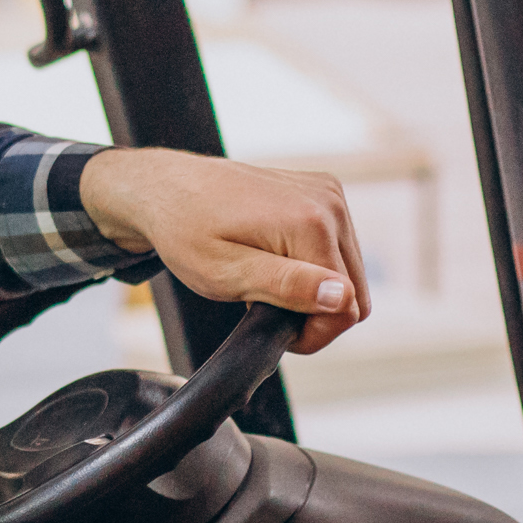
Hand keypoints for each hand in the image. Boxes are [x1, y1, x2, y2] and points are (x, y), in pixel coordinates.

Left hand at [78, 147, 368, 354]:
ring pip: (349, 273)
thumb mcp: (227, 273)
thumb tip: (342, 297)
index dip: (312, 333)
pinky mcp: (324, 191)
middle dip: (315, 312)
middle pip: (355, 291)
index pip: (346, 307)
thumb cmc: (186, 232)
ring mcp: (329, 193)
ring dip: (313, 290)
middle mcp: (330, 202)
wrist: (167, 188)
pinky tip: (275, 260)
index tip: (273, 329)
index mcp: (312, 223)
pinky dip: (313, 266)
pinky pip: (339, 249)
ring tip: (264, 283)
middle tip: (264, 308)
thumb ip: (287, 286)